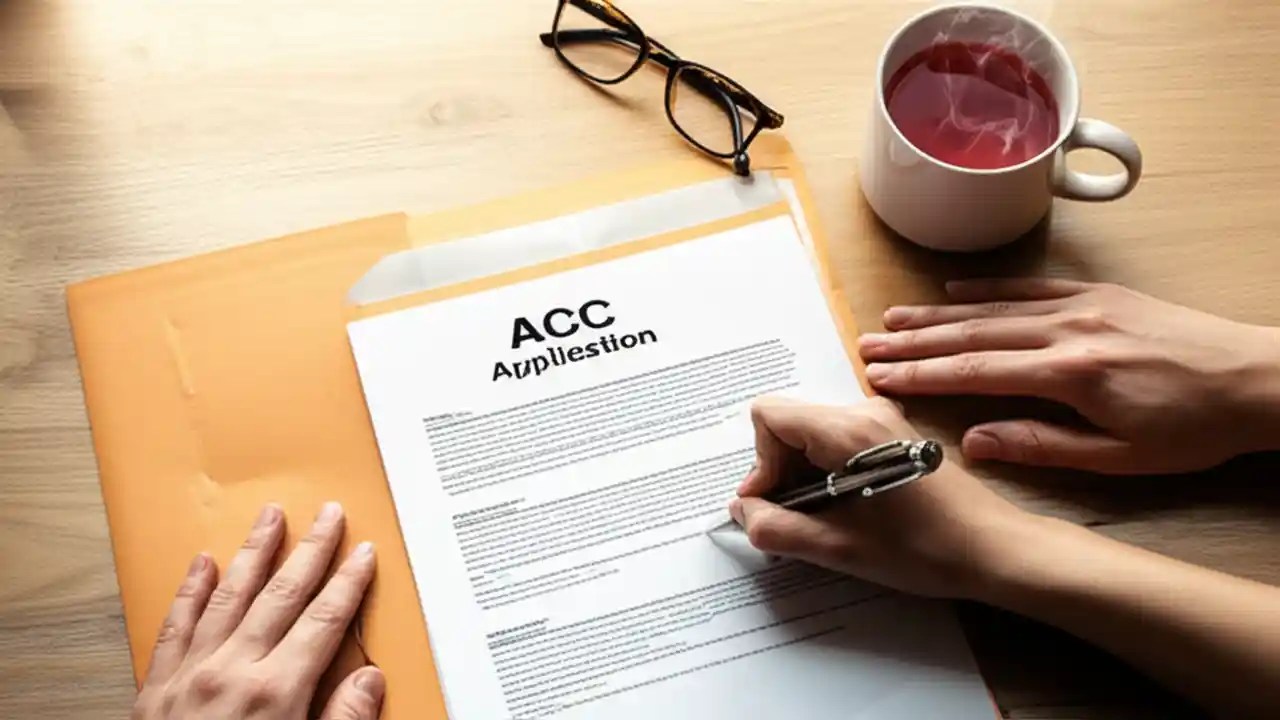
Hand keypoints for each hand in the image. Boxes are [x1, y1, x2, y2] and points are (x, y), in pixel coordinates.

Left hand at [132, 503, 382, 719]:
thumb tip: (369, 679)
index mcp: (277, 694)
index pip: (324, 621)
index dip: (348, 584)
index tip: (364, 552)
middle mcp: (232, 674)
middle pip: (282, 596)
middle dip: (311, 551)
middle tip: (329, 513)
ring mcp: (189, 677)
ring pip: (229, 597)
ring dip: (254, 553)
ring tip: (270, 516)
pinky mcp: (155, 691)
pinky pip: (175, 627)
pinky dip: (191, 593)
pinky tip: (203, 564)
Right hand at [730, 396, 1035, 599]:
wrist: (994, 549)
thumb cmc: (926, 549)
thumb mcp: (838, 549)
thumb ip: (776, 527)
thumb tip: (742, 510)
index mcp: (848, 430)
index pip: (769, 415)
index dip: (759, 462)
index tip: (772, 503)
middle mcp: (865, 410)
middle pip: (790, 424)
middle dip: (780, 472)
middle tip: (797, 519)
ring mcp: (882, 419)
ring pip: (813, 434)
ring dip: (805, 476)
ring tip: (828, 520)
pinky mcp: (894, 433)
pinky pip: (839, 441)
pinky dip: (828, 473)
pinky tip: (850, 510)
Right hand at [858, 278, 1279, 473]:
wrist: (1257, 380)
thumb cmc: (1193, 428)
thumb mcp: (1119, 457)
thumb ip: (1042, 446)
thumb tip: (975, 441)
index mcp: (1067, 374)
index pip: (974, 372)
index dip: (920, 375)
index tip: (880, 377)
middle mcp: (1067, 331)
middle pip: (971, 333)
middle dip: (914, 341)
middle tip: (867, 344)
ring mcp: (1083, 306)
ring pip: (994, 307)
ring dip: (939, 312)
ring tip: (893, 317)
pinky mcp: (1101, 294)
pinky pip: (1032, 286)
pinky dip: (991, 288)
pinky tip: (956, 288)